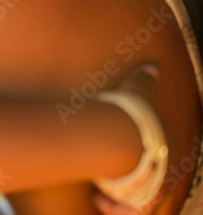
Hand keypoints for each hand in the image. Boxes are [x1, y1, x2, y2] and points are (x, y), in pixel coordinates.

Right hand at [92, 62, 165, 214]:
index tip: (119, 155)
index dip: (140, 155)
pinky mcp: (142, 204)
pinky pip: (129, 211)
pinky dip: (111, 206)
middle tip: (108, 176)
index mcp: (168, 146)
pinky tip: (97, 197)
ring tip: (99, 190)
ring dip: (118, 195)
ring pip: (140, 198)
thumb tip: (153, 65)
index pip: (159, 155)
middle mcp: (166, 170)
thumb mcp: (138, 92)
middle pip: (151, 179)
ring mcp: (155, 188)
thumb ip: (144, 80)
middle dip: (129, 179)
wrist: (120, 139)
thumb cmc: (129, 116)